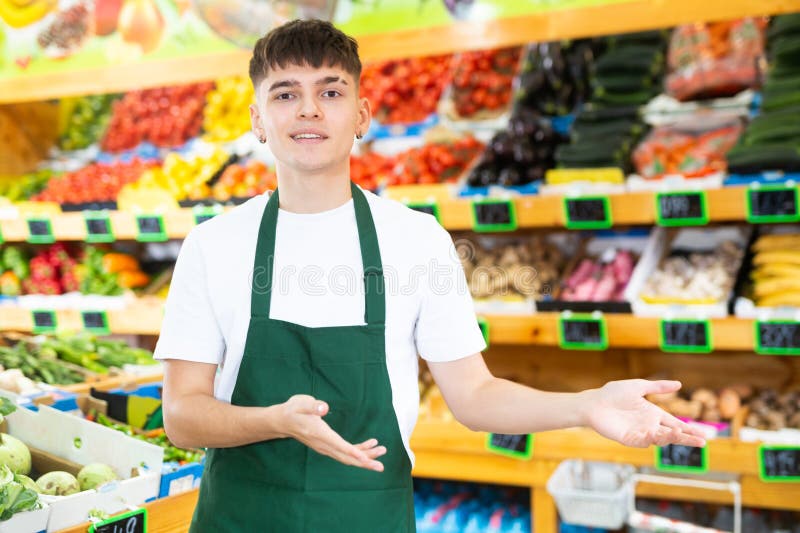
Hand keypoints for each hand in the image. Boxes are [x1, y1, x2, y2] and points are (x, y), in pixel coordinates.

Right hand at [280, 394, 385, 471]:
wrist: (283, 421)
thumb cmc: (294, 409)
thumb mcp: (301, 403)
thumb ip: (313, 405)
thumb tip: (323, 408)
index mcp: (320, 434)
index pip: (339, 446)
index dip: (354, 453)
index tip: (367, 459)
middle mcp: (323, 445)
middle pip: (346, 457)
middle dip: (364, 462)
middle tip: (381, 466)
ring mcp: (325, 447)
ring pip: (347, 457)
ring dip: (365, 457)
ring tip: (382, 450)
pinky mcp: (327, 446)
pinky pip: (345, 452)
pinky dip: (358, 451)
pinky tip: (370, 445)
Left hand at [584, 379, 706, 447]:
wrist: (593, 402)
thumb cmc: (613, 393)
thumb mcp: (638, 386)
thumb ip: (658, 387)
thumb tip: (679, 384)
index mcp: (653, 414)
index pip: (675, 423)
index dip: (688, 429)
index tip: (704, 434)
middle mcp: (649, 426)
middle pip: (671, 435)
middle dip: (686, 438)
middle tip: (702, 442)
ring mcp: (639, 433)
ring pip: (659, 439)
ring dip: (669, 437)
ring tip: (679, 433)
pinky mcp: (628, 439)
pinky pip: (642, 442)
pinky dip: (649, 439)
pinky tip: (655, 434)